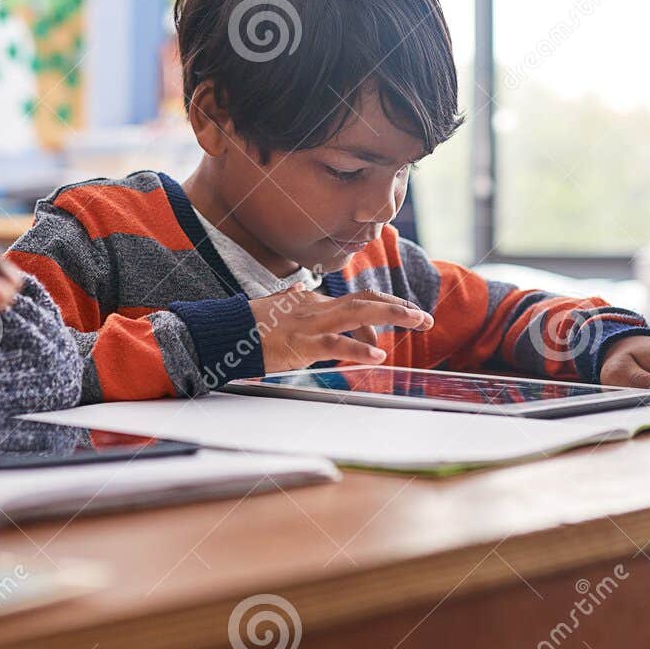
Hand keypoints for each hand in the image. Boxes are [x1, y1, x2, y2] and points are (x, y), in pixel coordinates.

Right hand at [250, 286, 433, 373]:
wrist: (224, 333)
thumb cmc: (247, 325)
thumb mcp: (275, 308)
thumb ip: (291, 301)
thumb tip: (298, 293)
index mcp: (313, 303)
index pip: (356, 301)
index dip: (383, 308)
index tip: (403, 317)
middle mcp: (317, 309)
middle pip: (366, 300)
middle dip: (399, 307)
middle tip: (425, 318)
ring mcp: (310, 325)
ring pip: (357, 313)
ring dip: (391, 316)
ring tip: (417, 321)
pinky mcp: (301, 344)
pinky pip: (334, 345)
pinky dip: (357, 349)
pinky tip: (377, 355)